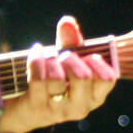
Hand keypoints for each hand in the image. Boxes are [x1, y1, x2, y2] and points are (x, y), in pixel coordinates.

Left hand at [0, 15, 118, 132]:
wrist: (25, 105)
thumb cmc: (54, 79)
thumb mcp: (67, 60)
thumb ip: (71, 41)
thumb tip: (67, 22)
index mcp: (95, 94)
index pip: (107, 78)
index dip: (98, 62)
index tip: (88, 54)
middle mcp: (81, 106)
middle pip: (83, 76)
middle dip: (71, 58)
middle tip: (64, 55)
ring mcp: (59, 110)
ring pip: (57, 77)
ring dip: (49, 59)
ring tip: (46, 54)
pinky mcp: (38, 109)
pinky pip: (38, 79)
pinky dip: (35, 60)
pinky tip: (36, 52)